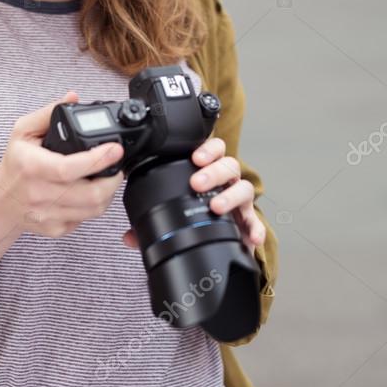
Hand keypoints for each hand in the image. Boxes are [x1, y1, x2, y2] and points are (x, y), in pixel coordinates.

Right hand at [0, 90, 124, 239]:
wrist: (1, 201)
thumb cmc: (15, 163)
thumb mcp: (23, 131)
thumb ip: (49, 112)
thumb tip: (73, 97)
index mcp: (33, 167)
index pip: (69, 168)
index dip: (98, 159)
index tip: (115, 149)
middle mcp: (41, 195)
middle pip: (91, 195)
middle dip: (114, 179)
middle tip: (118, 165)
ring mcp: (49, 215)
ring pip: (94, 210)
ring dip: (108, 192)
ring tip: (108, 177)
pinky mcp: (56, 229)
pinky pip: (86, 219)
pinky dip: (95, 205)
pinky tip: (92, 191)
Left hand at [122, 136, 265, 255]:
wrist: (220, 235)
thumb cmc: (196, 211)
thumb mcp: (173, 210)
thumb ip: (153, 219)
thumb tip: (130, 236)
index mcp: (209, 171)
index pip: (214, 149)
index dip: (207, 149)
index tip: (195, 157)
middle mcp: (228, 182)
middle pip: (228, 165)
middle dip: (213, 172)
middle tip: (197, 183)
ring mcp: (240, 200)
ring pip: (243, 188)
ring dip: (230, 195)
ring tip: (217, 205)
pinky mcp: (249, 222)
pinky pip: (256, 223)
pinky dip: (255, 228)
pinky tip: (250, 237)